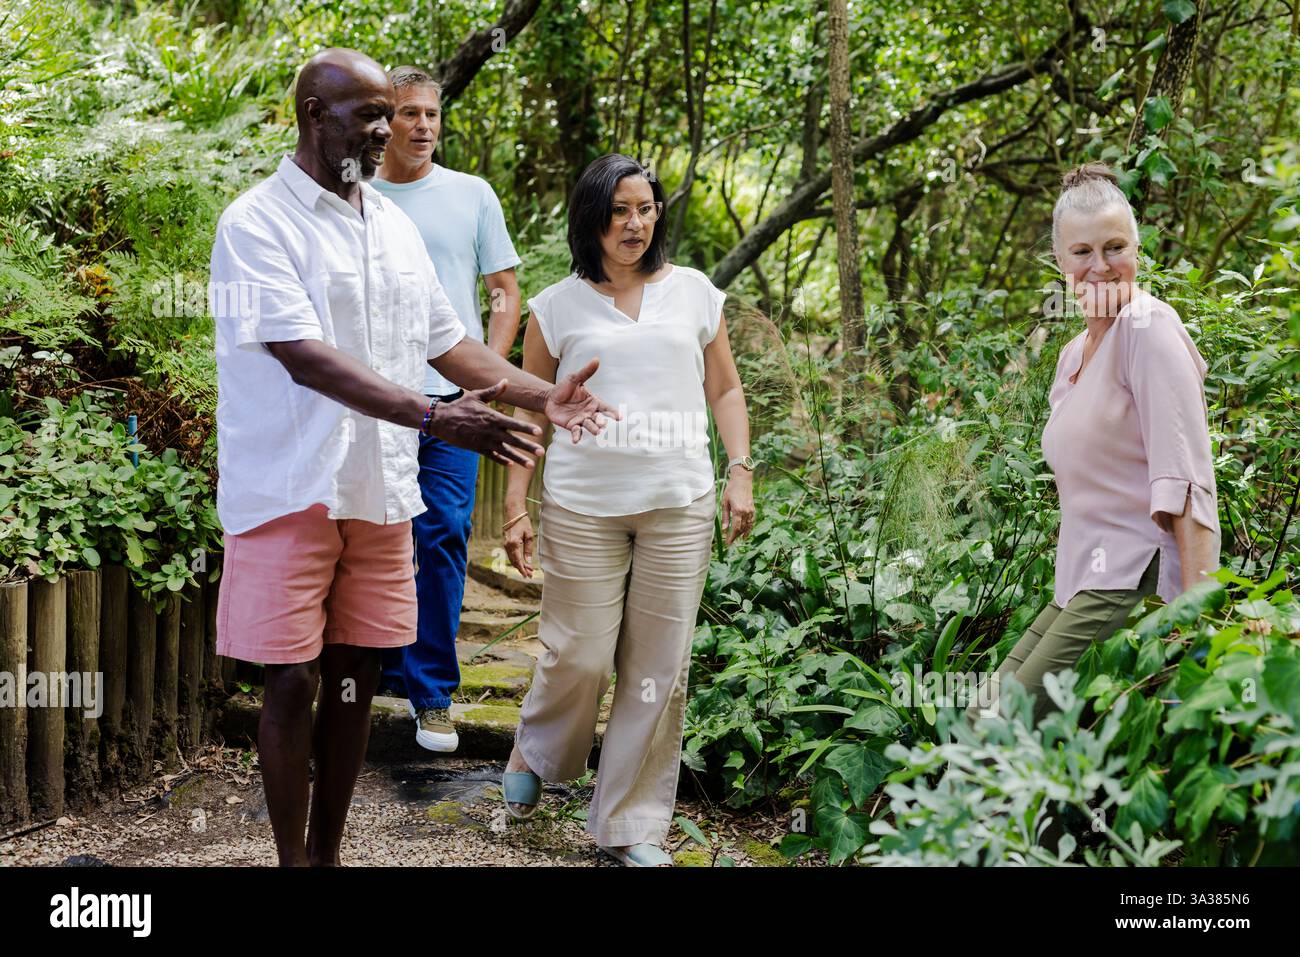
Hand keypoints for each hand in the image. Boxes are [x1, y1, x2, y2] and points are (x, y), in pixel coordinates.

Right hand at [430, 380, 544, 466]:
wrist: (442, 420)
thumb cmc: (460, 405)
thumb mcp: (477, 395)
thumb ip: (493, 391)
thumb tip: (506, 381)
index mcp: (492, 417)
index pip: (514, 424)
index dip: (526, 428)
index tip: (539, 432)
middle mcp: (491, 431)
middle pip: (513, 440)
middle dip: (528, 447)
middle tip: (541, 452)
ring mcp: (484, 441)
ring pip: (505, 452)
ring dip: (519, 459)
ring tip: (531, 465)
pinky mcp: (477, 448)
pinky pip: (492, 456)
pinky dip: (501, 461)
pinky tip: (510, 464)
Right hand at [503, 512, 534, 577]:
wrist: (514, 514)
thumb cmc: (523, 523)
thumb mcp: (529, 536)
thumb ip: (528, 550)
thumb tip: (528, 562)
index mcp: (514, 543)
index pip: (518, 561)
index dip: (523, 569)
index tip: (528, 575)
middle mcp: (508, 545)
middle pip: (514, 562)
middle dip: (522, 569)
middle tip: (530, 575)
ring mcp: (506, 545)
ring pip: (512, 560)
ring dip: (519, 565)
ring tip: (529, 570)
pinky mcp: (506, 544)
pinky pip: (511, 555)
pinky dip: (516, 560)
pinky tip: (523, 563)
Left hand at [544, 357, 618, 443]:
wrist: (549, 398)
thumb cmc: (564, 388)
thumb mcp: (574, 378)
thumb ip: (586, 372)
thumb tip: (596, 359)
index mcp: (594, 401)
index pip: (606, 408)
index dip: (613, 413)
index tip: (620, 418)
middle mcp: (590, 412)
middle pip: (599, 418)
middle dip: (602, 421)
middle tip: (603, 424)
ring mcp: (581, 420)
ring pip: (590, 426)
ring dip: (594, 429)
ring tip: (598, 432)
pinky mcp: (572, 426)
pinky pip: (576, 432)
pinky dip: (577, 436)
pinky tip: (576, 441)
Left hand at [722, 473, 754, 545]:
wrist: (742, 480)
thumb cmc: (731, 490)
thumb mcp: (724, 503)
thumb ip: (725, 517)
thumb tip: (724, 530)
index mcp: (738, 511)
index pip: (735, 528)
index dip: (731, 537)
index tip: (728, 543)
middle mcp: (746, 512)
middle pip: (741, 529)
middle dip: (735, 536)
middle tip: (729, 542)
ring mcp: (751, 510)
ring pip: (747, 526)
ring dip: (741, 533)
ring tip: (736, 538)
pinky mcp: (753, 509)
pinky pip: (752, 522)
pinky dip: (749, 528)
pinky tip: (745, 534)